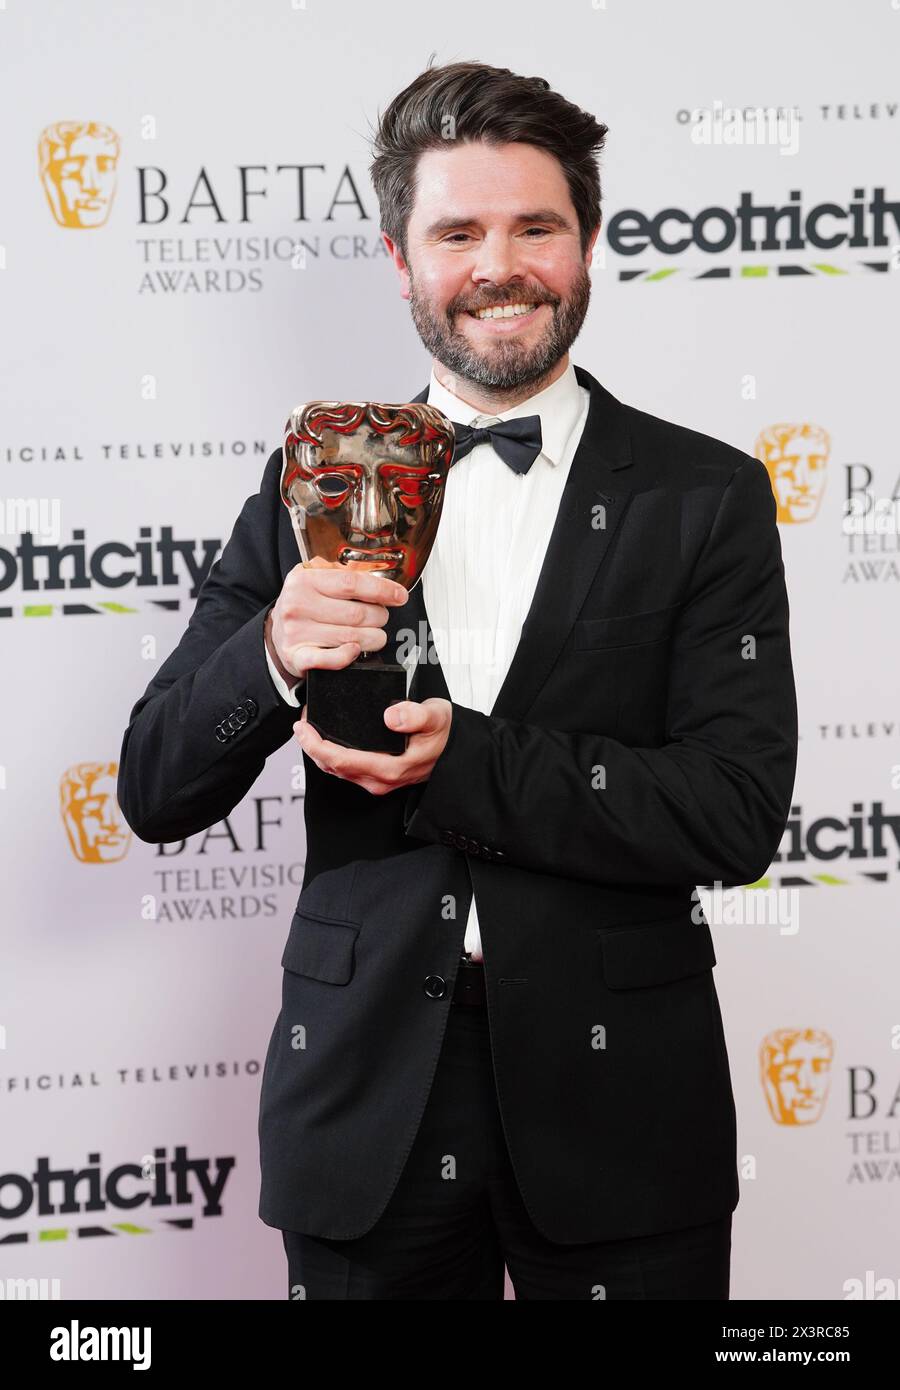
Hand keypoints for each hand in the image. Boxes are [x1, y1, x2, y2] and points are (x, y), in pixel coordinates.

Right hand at [268, 556, 408, 681]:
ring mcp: (297, 632)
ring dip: (373, 637)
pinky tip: (355, 649)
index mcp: (305, 580)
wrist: (275, 631)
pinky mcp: (298, 656)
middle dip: (379, 616)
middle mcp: (299, 605)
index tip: (399, 596)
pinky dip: (349, 656)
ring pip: (352, 637)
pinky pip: (332, 659)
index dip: (382, 590)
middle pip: (356, 613)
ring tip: (374, 634)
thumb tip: (379, 578)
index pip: (352, 583)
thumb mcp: (314, 579)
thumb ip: (343, 574)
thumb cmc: (302, 604)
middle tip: (380, 617)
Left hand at [294, 698, 452, 795]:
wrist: (457, 749)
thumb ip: (415, 715)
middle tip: (299, 724)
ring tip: (307, 730)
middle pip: (333, 768)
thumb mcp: (436, 716)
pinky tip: (327, 740)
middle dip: (311, 747)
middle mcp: (381, 780)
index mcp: (390, 768)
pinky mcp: (378, 776)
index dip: (316, 745)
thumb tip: (391, 716)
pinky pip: (347, 769)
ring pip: (338, 771)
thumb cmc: (445, 733)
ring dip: (319, 752)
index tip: (303, 727)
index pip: (341, 761)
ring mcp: (379, 781)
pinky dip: (331, 755)